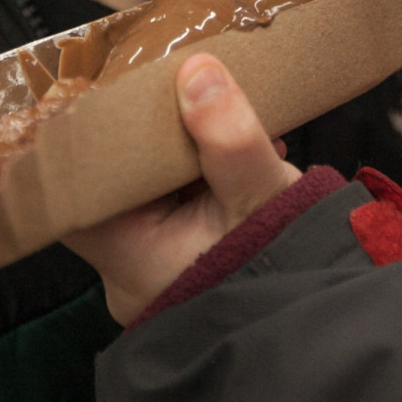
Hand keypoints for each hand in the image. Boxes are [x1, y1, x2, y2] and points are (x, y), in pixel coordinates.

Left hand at [63, 54, 300, 324]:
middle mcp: (129, 270)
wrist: (328, 329)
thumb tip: (197, 72)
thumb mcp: (265, 199)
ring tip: (219, 116)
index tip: (110, 91)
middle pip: (114, 182)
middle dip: (149, 135)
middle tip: (178, 91)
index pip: (74, 187)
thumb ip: (229, 136)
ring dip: (178, 153)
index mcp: (129, 258)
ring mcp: (155, 269)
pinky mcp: (183, 263)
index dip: (85, 136)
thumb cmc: (289, 271)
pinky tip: (236, 152)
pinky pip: (175, 206)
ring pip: (148, 191)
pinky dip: (199, 176)